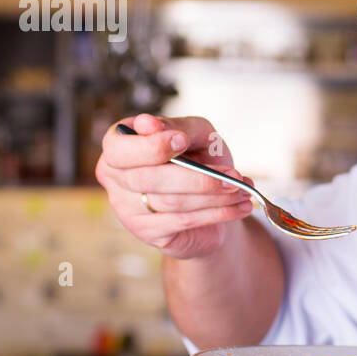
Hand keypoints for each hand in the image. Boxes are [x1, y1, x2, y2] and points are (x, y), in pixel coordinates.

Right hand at [95, 113, 256, 259]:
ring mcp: (126, 207)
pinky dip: (218, 213)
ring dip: (215, 197)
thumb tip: (149, 123)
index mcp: (118, 145)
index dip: (151, 146)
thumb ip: (178, 127)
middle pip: (149, 179)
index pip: (121, 149)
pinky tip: (239, 207)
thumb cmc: (198, 158)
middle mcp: (114, 176)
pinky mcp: (146, 231)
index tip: (182, 141)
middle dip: (198, 178)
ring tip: (242, 190)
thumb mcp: (196, 135)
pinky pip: (183, 221)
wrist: (210, 198)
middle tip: (234, 176)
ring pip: (171, 202)